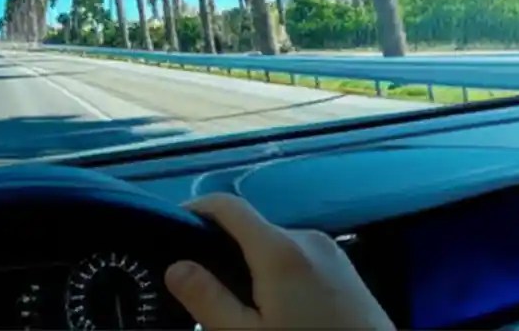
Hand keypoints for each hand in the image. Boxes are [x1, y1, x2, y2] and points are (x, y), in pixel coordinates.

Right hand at [164, 193, 393, 330]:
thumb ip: (208, 300)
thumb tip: (177, 267)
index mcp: (279, 248)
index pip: (225, 205)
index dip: (193, 211)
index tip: (173, 234)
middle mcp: (306, 238)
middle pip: (250, 230)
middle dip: (224, 254)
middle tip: (208, 293)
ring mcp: (331, 253)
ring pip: (274, 247)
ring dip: (252, 268)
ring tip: (246, 310)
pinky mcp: (346, 271)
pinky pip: (299, 260)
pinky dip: (279, 276)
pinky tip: (282, 313)